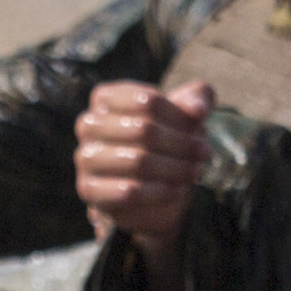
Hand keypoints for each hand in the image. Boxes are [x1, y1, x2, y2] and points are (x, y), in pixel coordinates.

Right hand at [76, 80, 216, 241]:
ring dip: (175, 169)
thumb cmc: (167, 142)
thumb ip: (198, 98)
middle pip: (144, 130)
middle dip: (182, 144)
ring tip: (194, 172)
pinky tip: (177, 191)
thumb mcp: (186, 115)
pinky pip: (128, 192)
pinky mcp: (89, 189)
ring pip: (138, 162)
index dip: (180, 115)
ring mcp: (85, 157)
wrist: (151, 190)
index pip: (148, 100)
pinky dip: (160, 192)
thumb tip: (198, 108)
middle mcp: (89, 124)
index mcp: (106, 98)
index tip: (200, 125)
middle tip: (205, 153)